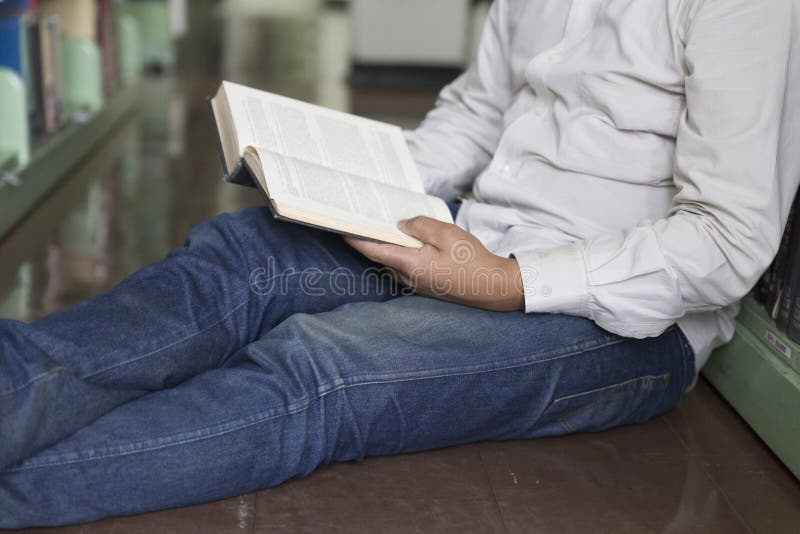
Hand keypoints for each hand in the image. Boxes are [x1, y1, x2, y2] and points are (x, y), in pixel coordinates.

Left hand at [345, 216, 524, 311]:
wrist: (491, 287)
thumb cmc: (472, 261)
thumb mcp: (446, 234)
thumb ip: (420, 225)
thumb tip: (401, 225)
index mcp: (409, 264)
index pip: (371, 249)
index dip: (353, 237)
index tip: (340, 225)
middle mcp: (407, 277)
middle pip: (379, 256)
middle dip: (369, 238)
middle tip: (361, 219)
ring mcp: (415, 284)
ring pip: (392, 262)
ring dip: (385, 246)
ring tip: (384, 226)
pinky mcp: (424, 286)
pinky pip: (404, 268)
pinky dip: (400, 254)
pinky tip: (407, 242)